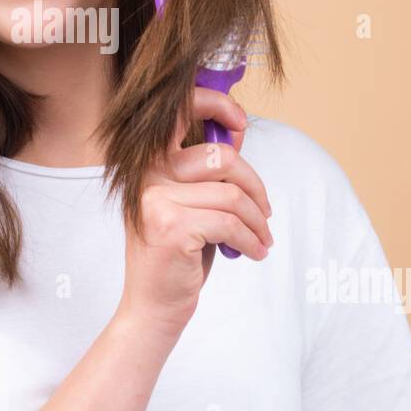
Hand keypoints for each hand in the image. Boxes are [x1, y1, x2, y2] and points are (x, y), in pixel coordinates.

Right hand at [116, 87, 273, 336]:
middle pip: (220, 157)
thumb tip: (234, 135)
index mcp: (147, 162)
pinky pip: (231, 224)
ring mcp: (156, 200)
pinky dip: (251, 240)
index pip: (178, 110)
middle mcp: (146, 175)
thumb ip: (201, 172)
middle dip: (255, 185)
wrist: (152, 306)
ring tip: (261, 238)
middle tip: (264, 210)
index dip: (216, 104)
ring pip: (232, 195)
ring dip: (257, 220)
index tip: (240, 124)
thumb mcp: (185, 203)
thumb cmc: (175, 253)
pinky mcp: (172, 228)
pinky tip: (253, 252)